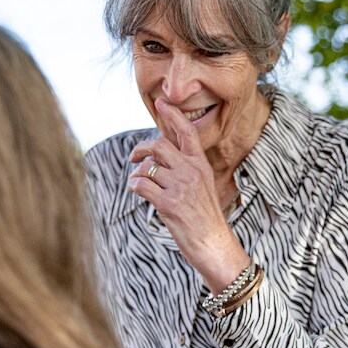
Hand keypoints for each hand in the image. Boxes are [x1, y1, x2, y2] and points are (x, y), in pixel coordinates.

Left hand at [128, 100, 249, 291]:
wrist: (214, 244)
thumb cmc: (206, 218)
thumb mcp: (203, 187)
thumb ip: (186, 170)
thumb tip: (161, 156)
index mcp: (201, 165)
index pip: (187, 133)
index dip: (173, 115)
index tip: (161, 103)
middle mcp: (192, 171)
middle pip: (159, 145)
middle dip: (141, 148)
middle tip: (134, 157)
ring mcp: (180, 186)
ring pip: (147, 166)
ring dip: (137, 173)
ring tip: (138, 182)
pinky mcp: (169, 203)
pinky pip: (141, 184)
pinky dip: (134, 186)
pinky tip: (137, 192)